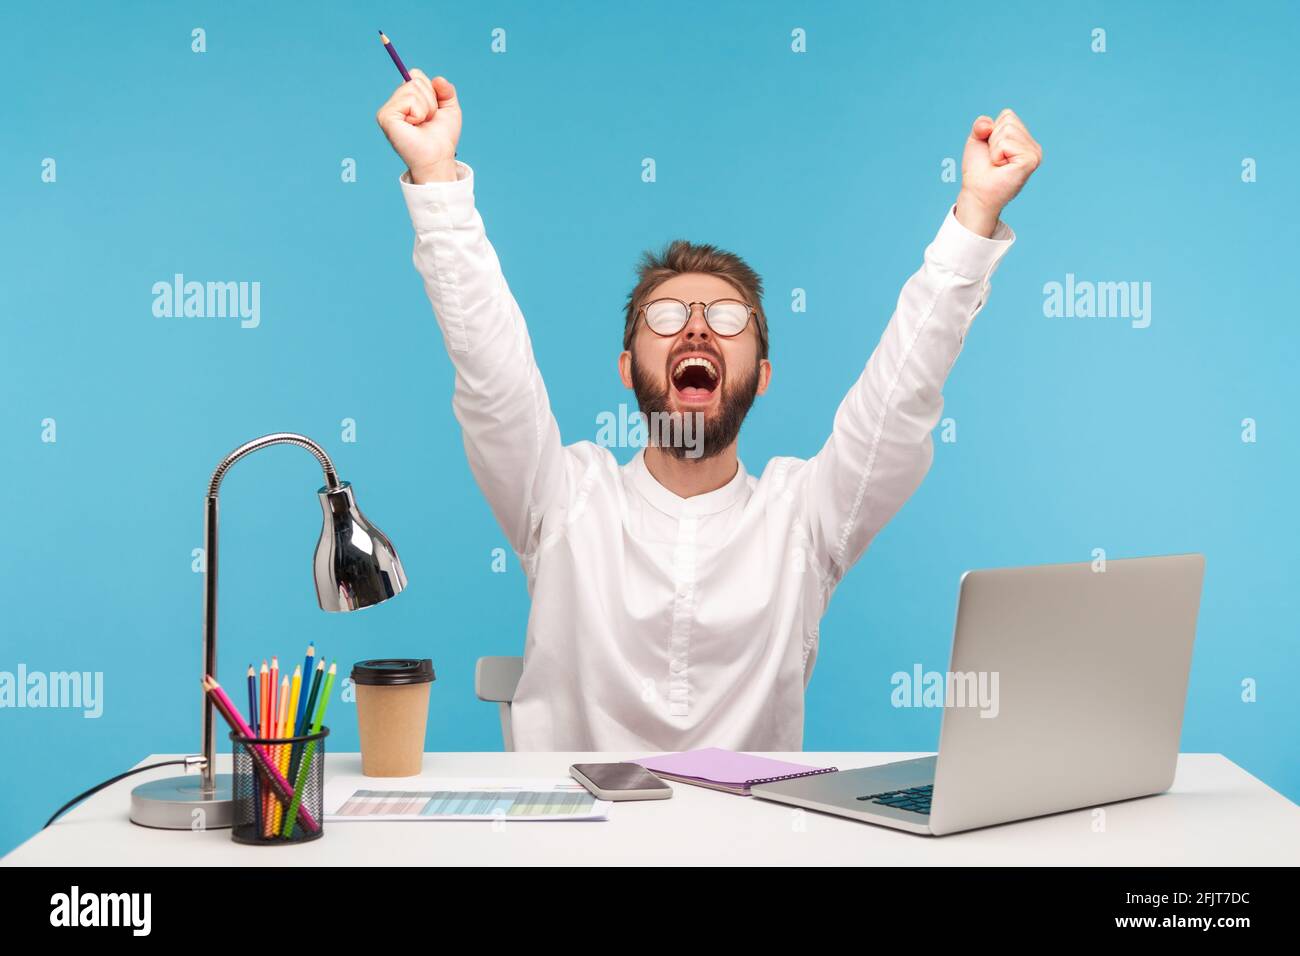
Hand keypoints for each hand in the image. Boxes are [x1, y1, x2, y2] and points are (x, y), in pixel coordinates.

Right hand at [376, 69, 461, 183]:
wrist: (438, 158)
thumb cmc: (442, 138)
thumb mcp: (450, 109)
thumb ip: (447, 90)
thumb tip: (437, 79)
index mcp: (405, 100)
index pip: (416, 75)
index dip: (431, 90)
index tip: (434, 110)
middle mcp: (394, 103)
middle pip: (415, 79)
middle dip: (430, 99)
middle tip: (428, 120)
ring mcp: (387, 110)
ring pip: (413, 88)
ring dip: (426, 108)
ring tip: (422, 124)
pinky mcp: (385, 116)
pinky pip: (409, 100)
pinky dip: (419, 112)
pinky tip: (414, 125)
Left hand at [955, 109, 1041, 236]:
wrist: (976, 193)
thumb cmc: (978, 170)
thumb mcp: (977, 140)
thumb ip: (981, 124)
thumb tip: (988, 125)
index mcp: (1024, 139)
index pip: (1008, 115)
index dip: (991, 131)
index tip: (991, 151)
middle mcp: (1033, 146)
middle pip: (1008, 120)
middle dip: (993, 138)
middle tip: (993, 159)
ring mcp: (1034, 153)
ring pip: (1008, 130)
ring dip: (994, 148)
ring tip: (997, 164)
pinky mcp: (1030, 160)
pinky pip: (1006, 143)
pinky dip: (997, 154)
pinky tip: (1001, 167)